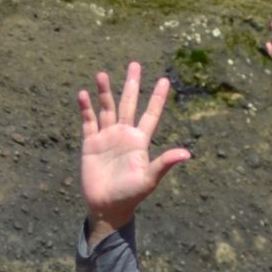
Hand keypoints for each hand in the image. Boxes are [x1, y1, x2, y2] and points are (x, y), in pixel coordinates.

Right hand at [78, 62, 190, 233]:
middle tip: (134, 64)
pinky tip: (84, 94)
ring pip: (107, 108)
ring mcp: (107, 137)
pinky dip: (86, 108)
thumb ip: (164, 164)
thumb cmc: (131, 195)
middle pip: (128, 104)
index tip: (165, 80)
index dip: (157, 98)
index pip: (151, 114)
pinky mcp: (90, 143)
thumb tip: (187, 153)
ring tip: (103, 74)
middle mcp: (124, 135)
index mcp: (140, 141)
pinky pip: (88, 122)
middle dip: (131, 85)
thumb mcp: (149, 179)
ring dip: (105, 92)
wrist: (107, 206)